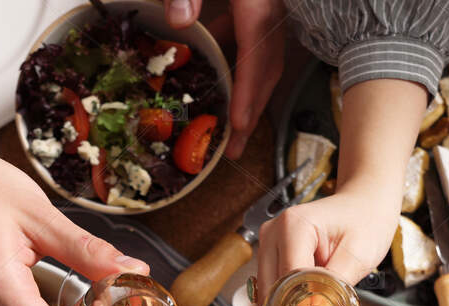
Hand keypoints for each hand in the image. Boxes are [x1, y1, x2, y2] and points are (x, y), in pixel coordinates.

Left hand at [163, 0, 284, 158]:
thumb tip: (179, 23)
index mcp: (257, 0)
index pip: (256, 52)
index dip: (248, 91)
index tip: (238, 125)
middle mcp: (269, 10)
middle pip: (266, 67)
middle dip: (252, 110)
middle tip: (236, 149)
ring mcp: (268, 10)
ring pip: (264, 61)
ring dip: (249, 97)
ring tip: (234, 131)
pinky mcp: (259, 7)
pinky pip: (253, 46)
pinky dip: (240, 71)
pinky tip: (219, 83)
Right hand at [255, 178, 395, 290]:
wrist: (364, 205)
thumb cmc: (365, 222)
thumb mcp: (360, 256)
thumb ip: (335, 286)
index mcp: (294, 226)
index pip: (288, 279)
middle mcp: (274, 232)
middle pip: (270, 288)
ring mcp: (268, 242)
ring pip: (266, 290)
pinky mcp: (270, 252)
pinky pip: (270, 285)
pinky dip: (285, 299)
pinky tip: (304, 302)